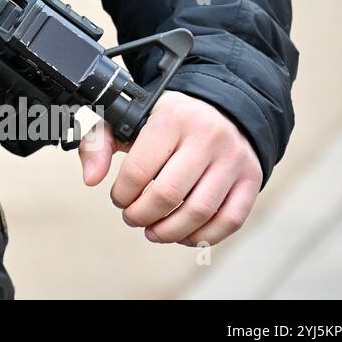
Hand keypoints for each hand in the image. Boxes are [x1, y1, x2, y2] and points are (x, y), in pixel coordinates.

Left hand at [78, 91, 262, 245]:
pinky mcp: (251, 177)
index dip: (122, 194)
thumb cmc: (170, 118)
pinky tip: (184, 235)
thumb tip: (90, 178)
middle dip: (141, 215)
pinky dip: (204, 236)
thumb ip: (99, 142)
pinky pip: (230, 220)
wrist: (221, 105)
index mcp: (172, 118)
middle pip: (168, 195)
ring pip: (199, 212)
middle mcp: (207, 136)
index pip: (139, 170)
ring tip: (153, 231)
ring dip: (169, 231)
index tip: (119, 198)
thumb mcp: (129, 117)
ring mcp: (233, 159)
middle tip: (132, 217)